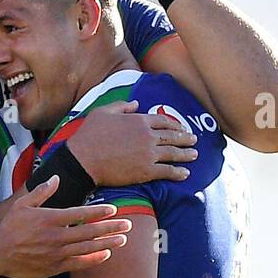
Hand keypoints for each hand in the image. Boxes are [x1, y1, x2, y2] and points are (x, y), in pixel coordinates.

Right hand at [0, 177, 130, 277]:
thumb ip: (42, 192)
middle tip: (128, 224)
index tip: (113, 209)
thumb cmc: (10, 227)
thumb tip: (56, 178)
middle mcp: (56, 236)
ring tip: (123, 239)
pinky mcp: (54, 267)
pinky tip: (105, 255)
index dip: (99, 212)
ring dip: (107, 243)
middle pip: (89, 231)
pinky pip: (78, 263)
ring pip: (88, 247)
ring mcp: (57, 253)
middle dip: (111, 227)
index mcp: (50, 218)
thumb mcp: (23, 204)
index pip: (81, 214)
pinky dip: (93, 259)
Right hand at [69, 101, 196, 185]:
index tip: (181, 128)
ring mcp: (148, 154)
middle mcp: (148, 136)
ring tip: (194, 155)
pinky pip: (167, 171)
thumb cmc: (89, 135)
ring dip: (186, 154)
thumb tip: (136, 103)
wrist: (83, 160)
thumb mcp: (103, 112)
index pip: (164, 121)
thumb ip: (121, 106)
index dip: (175, 124)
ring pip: (173, 153)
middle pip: (172, 136)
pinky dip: (178, 173)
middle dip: (185, 138)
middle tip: (194, 140)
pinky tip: (185, 174)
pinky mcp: (145, 171)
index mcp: (139, 120)